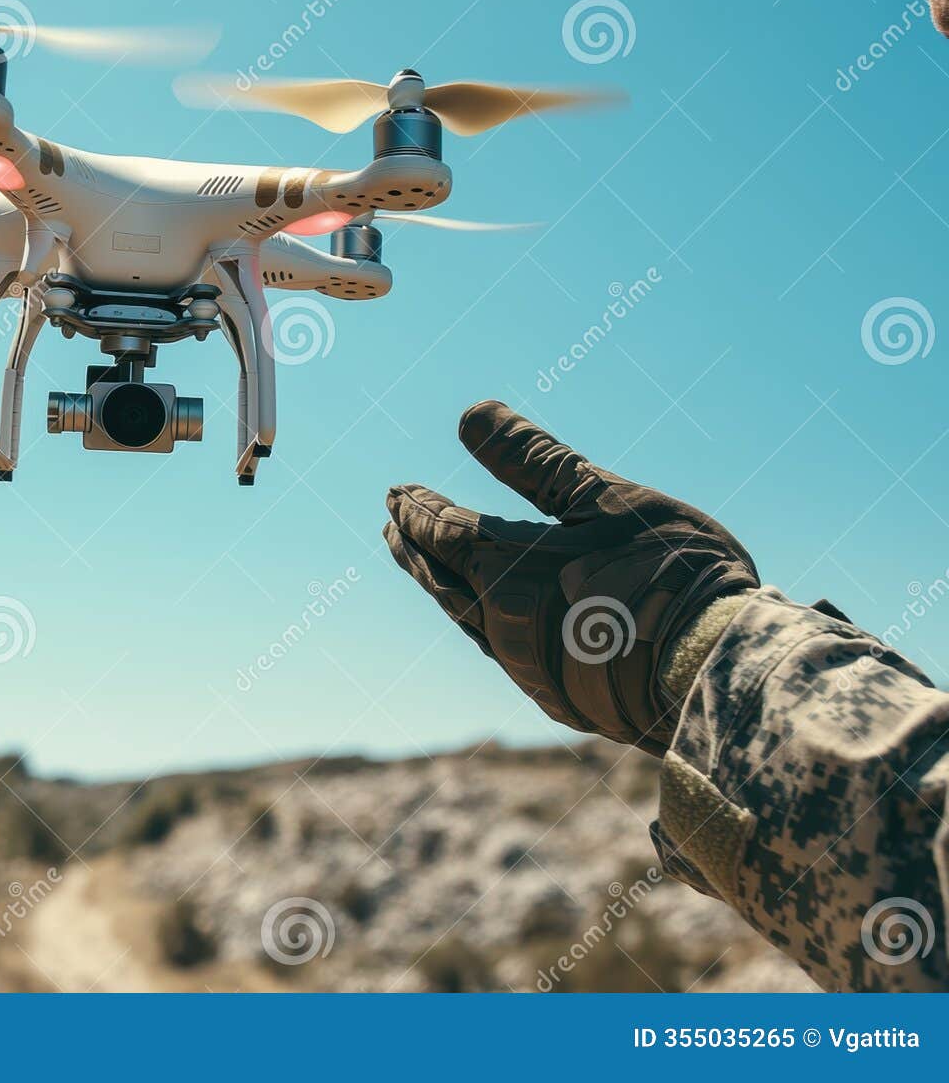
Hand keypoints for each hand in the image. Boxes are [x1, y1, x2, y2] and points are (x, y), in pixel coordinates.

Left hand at [383, 401, 758, 754]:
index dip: (418, 509)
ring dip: (443, 587)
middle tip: (392, 526)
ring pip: (468, 620)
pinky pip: (503, 653)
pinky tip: (494, 622)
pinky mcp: (558, 701)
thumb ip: (534, 459)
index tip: (396, 492)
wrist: (722, 669)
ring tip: (428, 566)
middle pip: (440, 580)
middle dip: (415, 549)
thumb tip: (470, 414)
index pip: (442, 532)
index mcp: (505, 571)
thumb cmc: (669, 571)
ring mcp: (528, 671)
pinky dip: (484, 625)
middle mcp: (502, 627)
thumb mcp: (603, 498)